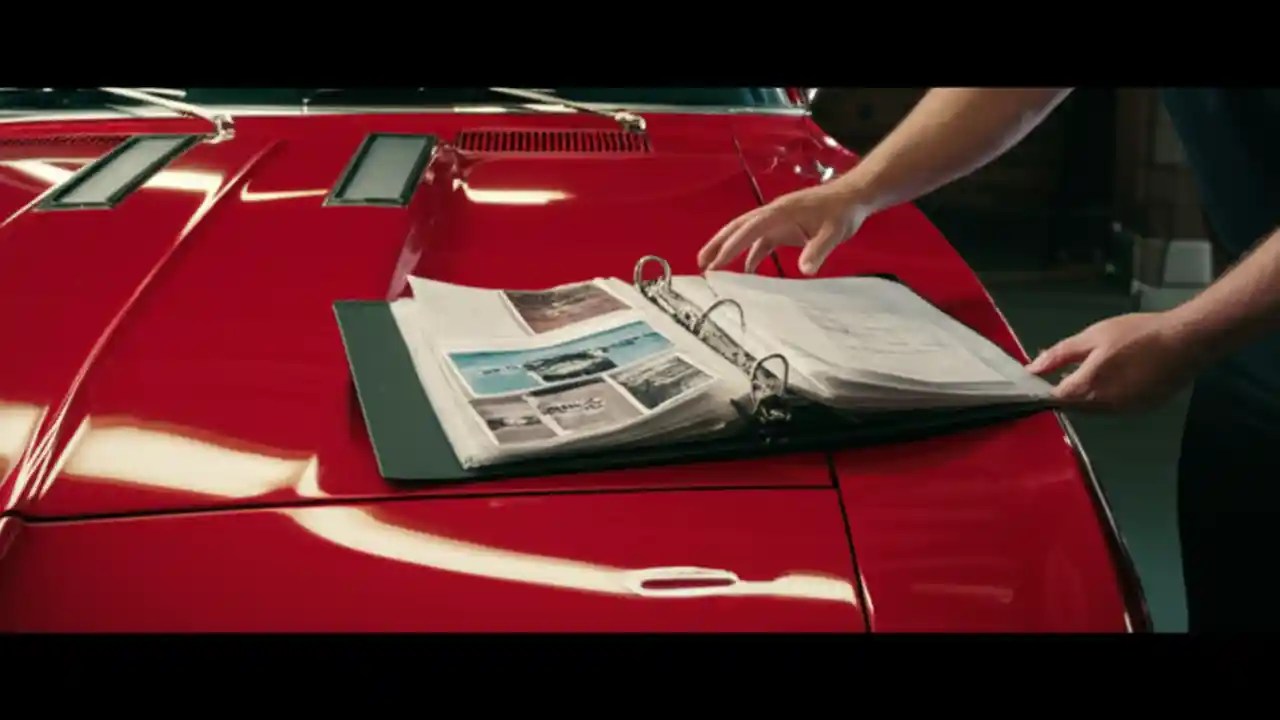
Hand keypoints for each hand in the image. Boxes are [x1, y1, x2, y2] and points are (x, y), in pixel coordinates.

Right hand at [698, 183, 872, 274]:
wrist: (853, 197)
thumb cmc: (842, 212)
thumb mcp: (834, 232)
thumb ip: (818, 250)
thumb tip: (804, 271)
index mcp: (780, 212)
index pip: (749, 230)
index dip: (731, 246)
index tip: (716, 264)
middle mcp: (773, 214)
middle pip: (738, 228)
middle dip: (718, 244)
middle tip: (701, 263)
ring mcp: (777, 221)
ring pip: (746, 233)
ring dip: (729, 248)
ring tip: (713, 267)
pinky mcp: (784, 227)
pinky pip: (761, 241)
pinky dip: (751, 254)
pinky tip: (748, 271)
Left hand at [1026, 312, 1204, 410]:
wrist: (1186, 341)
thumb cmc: (1137, 334)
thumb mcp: (1093, 336)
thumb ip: (1060, 354)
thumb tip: (1032, 368)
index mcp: (1089, 387)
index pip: (1055, 398)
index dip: (1043, 389)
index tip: (1039, 378)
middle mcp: (1104, 406)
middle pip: (1073, 406)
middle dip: (1065, 390)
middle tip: (1066, 369)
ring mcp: (1124, 411)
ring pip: (1093, 409)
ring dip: (1086, 395)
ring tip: (1092, 370)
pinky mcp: (1141, 410)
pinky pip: (1113, 408)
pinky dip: (1106, 397)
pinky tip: (1114, 377)